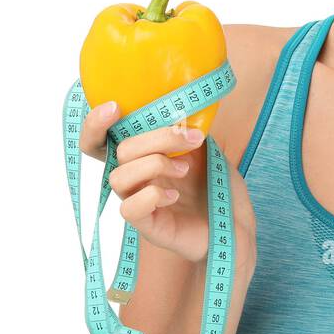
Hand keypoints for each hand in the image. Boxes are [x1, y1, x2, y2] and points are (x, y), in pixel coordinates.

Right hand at [79, 101, 255, 268]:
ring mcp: (139, 203)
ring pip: (118, 178)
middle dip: (158, 138)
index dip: (95, 124)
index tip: (116, 107)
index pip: (99, 141)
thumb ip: (186, 131)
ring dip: (155, 165)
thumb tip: (177, 111)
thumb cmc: (219, 188)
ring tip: (185, 170)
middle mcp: (136, 180)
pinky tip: (175, 196)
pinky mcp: (148, 226)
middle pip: (121, 151)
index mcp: (144, 158)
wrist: (238, 226)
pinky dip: (152, 196)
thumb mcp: (207, 150)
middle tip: (192, 140)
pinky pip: (128, 209)